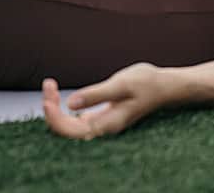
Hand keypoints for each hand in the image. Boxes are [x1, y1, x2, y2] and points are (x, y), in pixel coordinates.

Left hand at [42, 63, 170, 139]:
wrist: (166, 85)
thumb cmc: (147, 84)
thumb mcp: (122, 84)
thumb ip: (97, 94)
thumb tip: (70, 104)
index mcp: (107, 125)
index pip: (70, 131)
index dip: (54, 118)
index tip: (47, 98)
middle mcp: (102, 128)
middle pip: (66, 129)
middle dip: (52, 108)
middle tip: (48, 84)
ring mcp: (101, 123)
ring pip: (68, 123)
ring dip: (55, 107)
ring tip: (50, 86)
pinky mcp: (101, 116)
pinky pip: (75, 118)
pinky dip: (64, 107)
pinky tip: (59, 94)